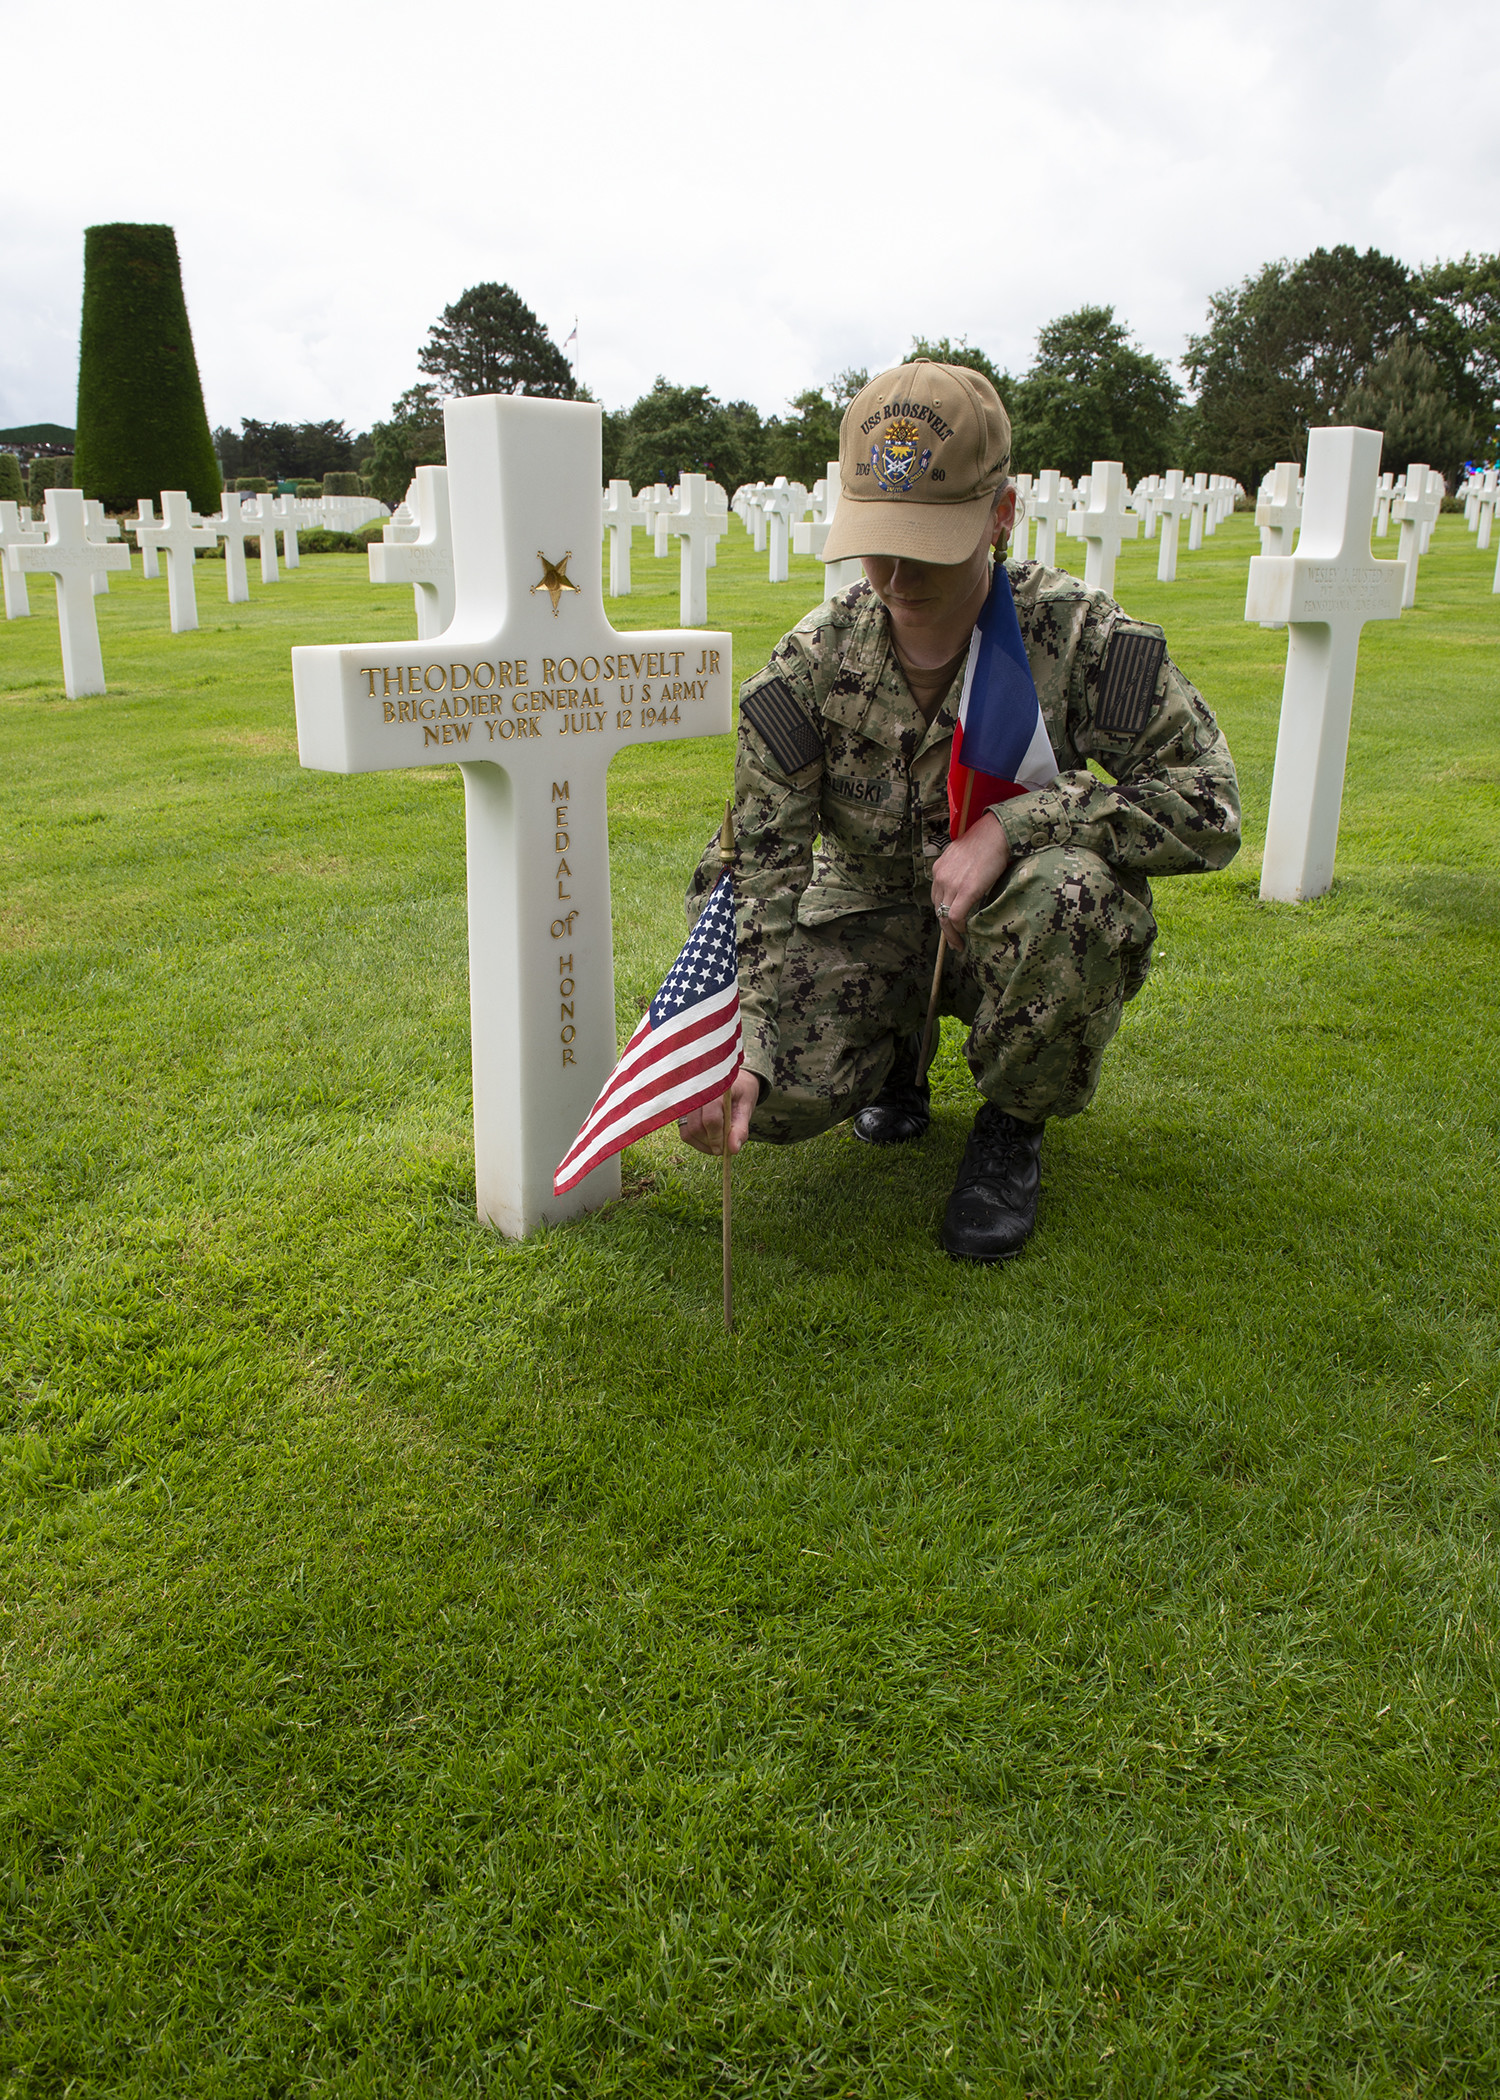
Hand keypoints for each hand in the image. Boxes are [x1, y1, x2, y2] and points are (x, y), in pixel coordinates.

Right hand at [678, 1066, 760, 1156]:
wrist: (733, 1082)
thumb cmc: (740, 1094)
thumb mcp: (746, 1108)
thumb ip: (741, 1129)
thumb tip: (733, 1150)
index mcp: (714, 1089)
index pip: (710, 1118)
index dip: (717, 1138)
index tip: (725, 1149)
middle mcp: (695, 1094)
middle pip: (696, 1127)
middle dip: (711, 1143)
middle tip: (724, 1148)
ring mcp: (686, 1103)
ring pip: (688, 1132)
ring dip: (703, 1145)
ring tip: (718, 1144)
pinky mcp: (682, 1112)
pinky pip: (684, 1132)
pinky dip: (696, 1142)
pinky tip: (709, 1141)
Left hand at [930, 810, 1010, 949]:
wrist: (997, 832)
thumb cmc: (986, 841)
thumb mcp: (964, 855)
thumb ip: (959, 870)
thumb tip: (966, 884)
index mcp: (939, 868)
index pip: (936, 897)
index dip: (943, 913)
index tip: (950, 924)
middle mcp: (941, 876)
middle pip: (937, 909)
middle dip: (945, 928)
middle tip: (954, 941)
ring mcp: (951, 883)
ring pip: (944, 916)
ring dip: (951, 933)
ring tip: (959, 943)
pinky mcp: (966, 890)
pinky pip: (955, 916)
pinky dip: (959, 928)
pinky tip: (966, 933)